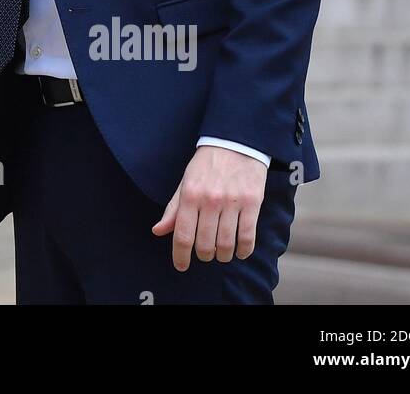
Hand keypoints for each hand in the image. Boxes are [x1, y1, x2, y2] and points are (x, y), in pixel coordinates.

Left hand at [151, 145, 267, 270]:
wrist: (234, 143)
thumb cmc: (206, 166)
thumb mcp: (185, 183)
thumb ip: (173, 209)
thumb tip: (158, 231)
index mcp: (190, 195)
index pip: (183, 235)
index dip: (180, 256)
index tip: (181, 266)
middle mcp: (209, 200)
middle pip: (205, 244)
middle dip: (204, 256)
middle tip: (205, 254)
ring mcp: (232, 202)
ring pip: (226, 244)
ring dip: (222, 255)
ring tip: (221, 253)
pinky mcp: (252, 203)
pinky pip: (247, 237)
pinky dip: (243, 250)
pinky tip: (239, 251)